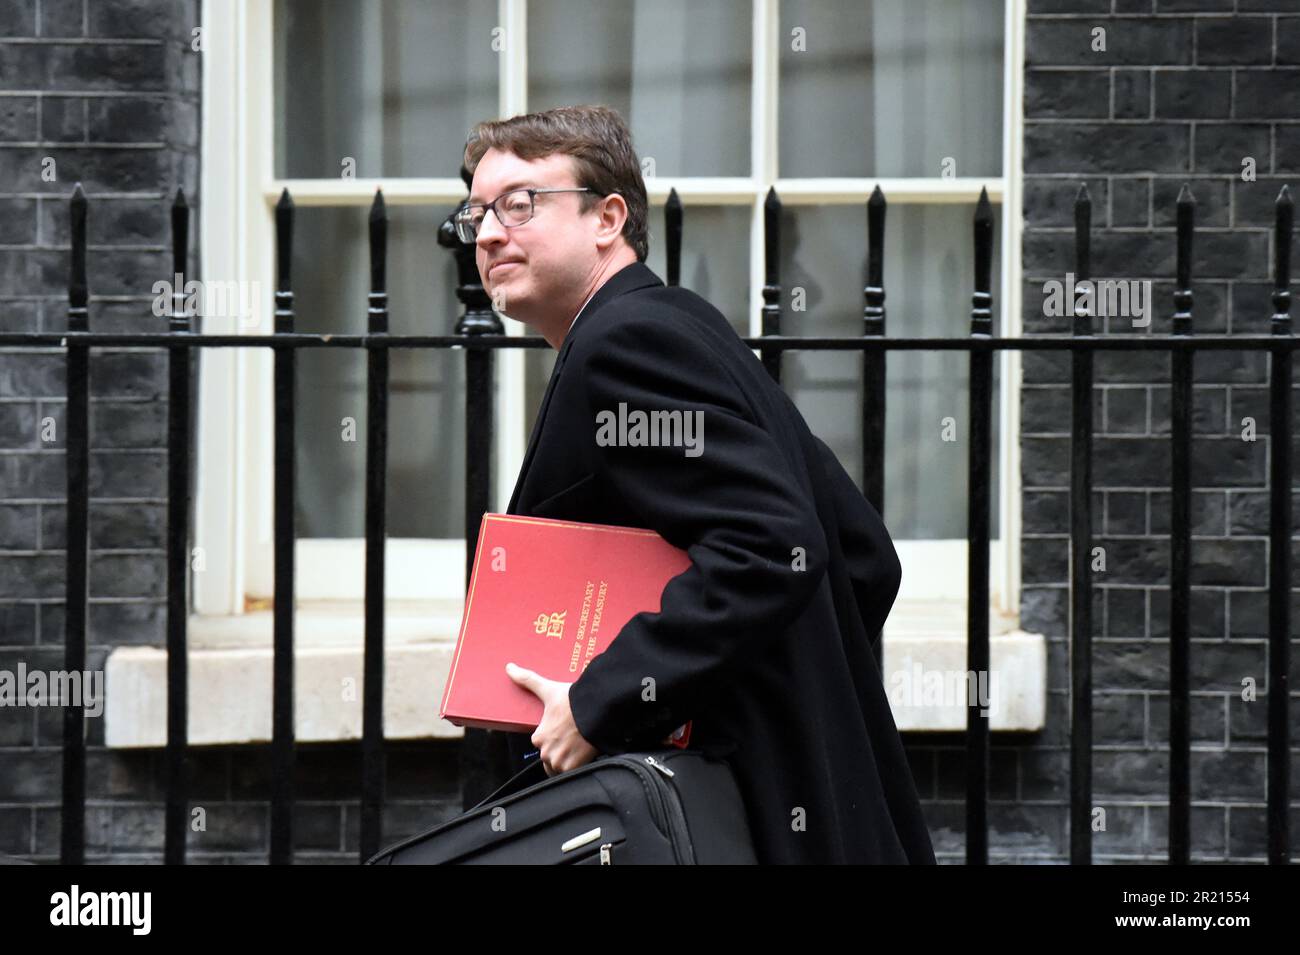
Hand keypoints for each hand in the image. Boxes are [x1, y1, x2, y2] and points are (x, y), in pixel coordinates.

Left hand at [505, 662, 599, 776]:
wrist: (597, 709)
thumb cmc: (573, 701)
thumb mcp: (548, 690)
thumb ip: (528, 680)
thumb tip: (509, 667)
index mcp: (538, 737)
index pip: (543, 744)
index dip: (555, 738)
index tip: (565, 731)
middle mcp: (545, 753)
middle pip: (552, 758)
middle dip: (562, 751)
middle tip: (574, 738)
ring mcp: (559, 762)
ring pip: (561, 767)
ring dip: (569, 760)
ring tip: (580, 746)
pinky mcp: (573, 769)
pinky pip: (573, 773)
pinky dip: (579, 766)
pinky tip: (585, 754)